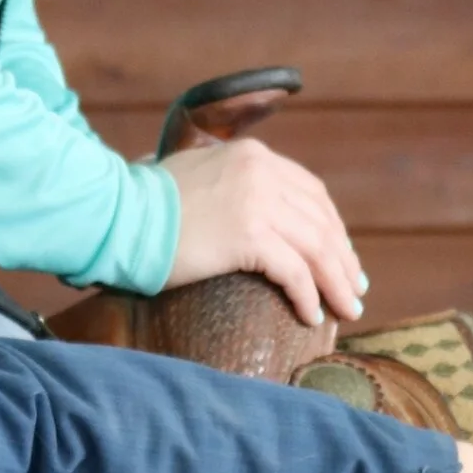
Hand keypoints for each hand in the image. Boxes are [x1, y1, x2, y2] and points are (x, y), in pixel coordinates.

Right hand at [159, 139, 366, 328]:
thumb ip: (231, 184)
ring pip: (316, 248)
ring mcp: (258, 202)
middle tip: (354, 289)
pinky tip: (311, 316)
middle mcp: (263, 173)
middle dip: (342, 259)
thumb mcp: (198, 175)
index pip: (311, 193)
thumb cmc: (146, 204)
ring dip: (335, 283)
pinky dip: (308, 295)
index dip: (332, 228)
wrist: (118, 216)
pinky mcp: (248, 235)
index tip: (342, 256)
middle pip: (321, 221)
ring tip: (346, 309)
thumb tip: (251, 215)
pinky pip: (294, 271)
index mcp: (254, 157)